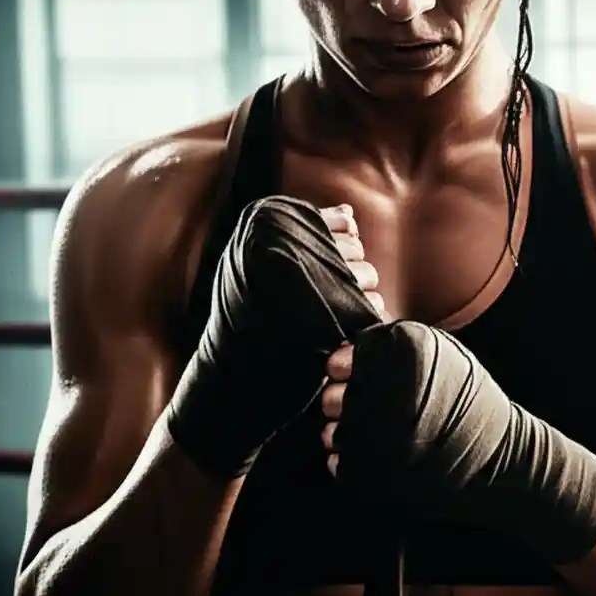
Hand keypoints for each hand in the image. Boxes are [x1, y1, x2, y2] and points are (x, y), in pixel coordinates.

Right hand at [166, 196, 382, 477]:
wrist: (228, 381)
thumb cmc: (245, 322)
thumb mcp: (257, 267)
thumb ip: (300, 236)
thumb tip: (349, 214)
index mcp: (263, 223)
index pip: (338, 223)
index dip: (339, 251)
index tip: (318, 276)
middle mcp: (281, 244)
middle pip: (355, 249)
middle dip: (352, 275)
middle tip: (325, 302)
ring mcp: (300, 279)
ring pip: (367, 275)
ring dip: (359, 299)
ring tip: (330, 318)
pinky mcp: (318, 314)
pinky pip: (367, 307)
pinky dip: (362, 321)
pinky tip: (341, 333)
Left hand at [321, 321, 595, 564]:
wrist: (498, 464)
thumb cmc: (470, 403)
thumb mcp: (444, 353)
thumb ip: (397, 337)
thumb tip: (358, 324)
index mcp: (406, 355)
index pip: (345, 354)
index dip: (350, 363)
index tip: (360, 372)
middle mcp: (386, 393)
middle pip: (332, 392)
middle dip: (346, 397)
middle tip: (373, 405)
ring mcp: (376, 439)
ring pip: (331, 428)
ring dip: (347, 429)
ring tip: (378, 431)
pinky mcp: (371, 476)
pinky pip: (338, 462)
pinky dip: (352, 459)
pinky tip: (380, 453)